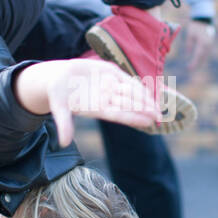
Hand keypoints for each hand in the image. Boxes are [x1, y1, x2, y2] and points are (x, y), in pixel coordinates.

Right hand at [45, 58, 159, 145]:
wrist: (57, 77)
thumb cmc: (57, 94)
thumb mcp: (59, 107)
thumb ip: (64, 124)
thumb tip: (64, 143)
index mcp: (97, 108)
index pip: (119, 114)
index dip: (133, 117)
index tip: (148, 122)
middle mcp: (106, 98)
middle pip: (128, 105)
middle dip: (143, 109)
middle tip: (159, 115)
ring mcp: (109, 86)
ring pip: (130, 93)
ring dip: (144, 99)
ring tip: (158, 106)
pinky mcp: (109, 73)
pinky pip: (126, 80)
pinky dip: (137, 85)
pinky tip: (149, 91)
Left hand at [184, 20, 214, 70]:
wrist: (203, 18)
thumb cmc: (195, 26)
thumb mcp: (190, 35)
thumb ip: (189, 45)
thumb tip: (187, 54)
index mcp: (202, 43)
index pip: (198, 56)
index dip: (194, 63)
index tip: (189, 68)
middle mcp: (208, 45)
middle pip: (202, 57)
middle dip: (197, 64)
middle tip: (190, 69)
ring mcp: (210, 44)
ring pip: (205, 55)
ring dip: (200, 61)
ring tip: (194, 67)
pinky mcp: (210, 43)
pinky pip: (206, 52)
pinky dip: (202, 57)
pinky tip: (198, 60)